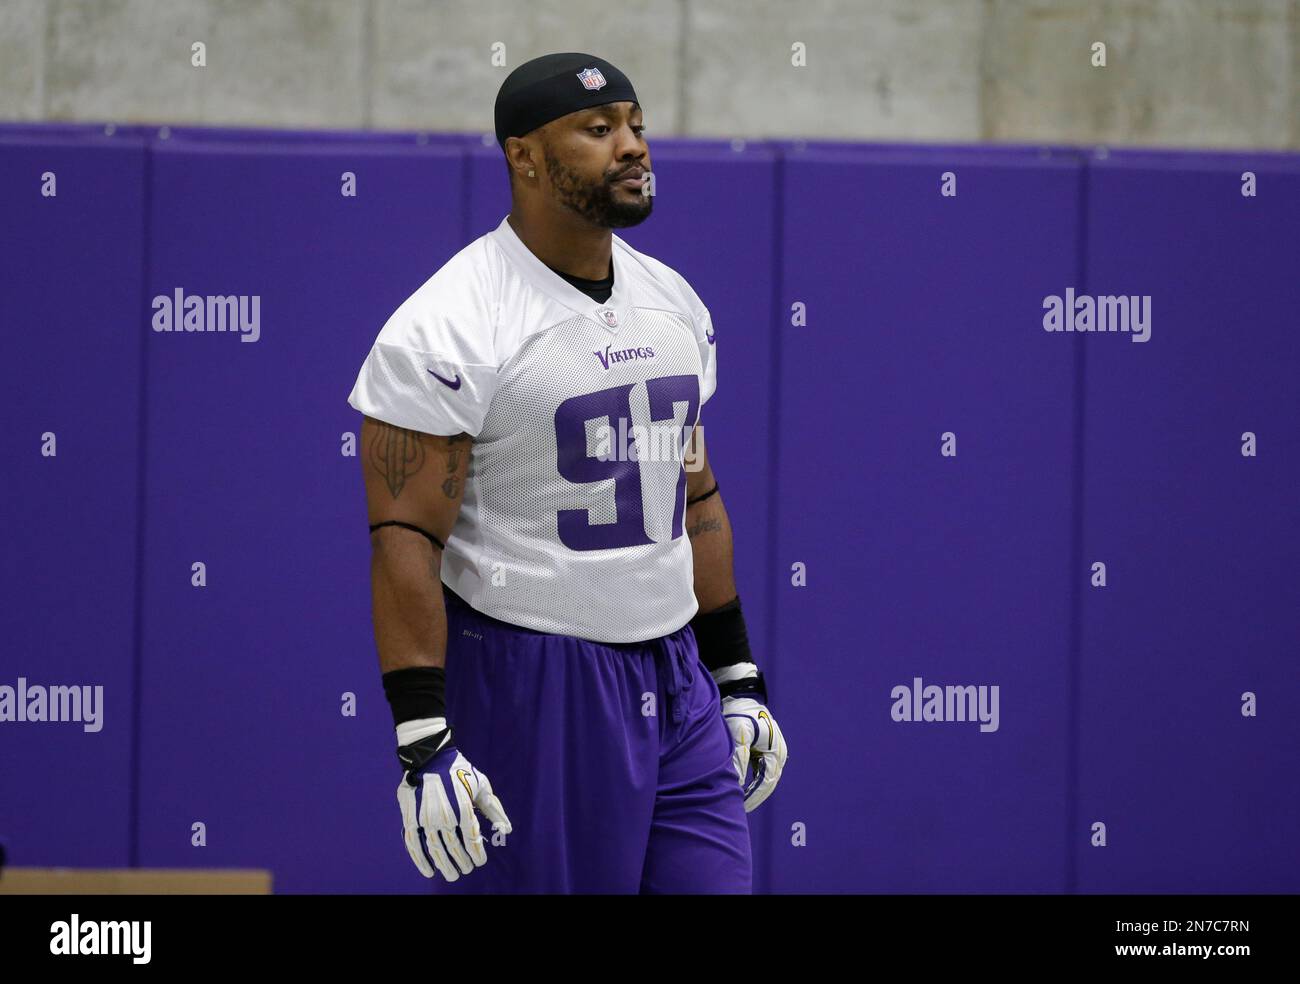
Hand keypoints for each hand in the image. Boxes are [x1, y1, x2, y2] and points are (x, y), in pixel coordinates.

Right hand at [396, 721, 511, 879]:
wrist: (429, 756)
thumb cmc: (460, 771)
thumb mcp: (481, 786)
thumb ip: (493, 809)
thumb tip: (507, 830)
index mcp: (464, 807)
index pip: (472, 840)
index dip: (477, 854)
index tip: (480, 862)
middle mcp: (444, 815)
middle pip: (454, 848)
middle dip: (462, 862)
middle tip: (465, 870)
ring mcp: (425, 817)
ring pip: (435, 850)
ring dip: (444, 865)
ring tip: (451, 875)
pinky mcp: (410, 817)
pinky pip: (414, 844)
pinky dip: (420, 860)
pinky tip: (428, 871)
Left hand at [720, 693, 787, 812]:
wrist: (739, 693)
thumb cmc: (739, 712)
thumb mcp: (738, 735)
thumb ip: (739, 759)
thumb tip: (738, 784)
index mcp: (776, 751)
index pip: (767, 782)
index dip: (755, 797)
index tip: (743, 807)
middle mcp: (777, 753)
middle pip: (768, 782)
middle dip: (755, 796)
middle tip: (741, 810)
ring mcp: (771, 751)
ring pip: (764, 777)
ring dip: (753, 789)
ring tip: (740, 802)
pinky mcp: (763, 748)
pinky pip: (759, 770)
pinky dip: (751, 780)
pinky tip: (740, 788)